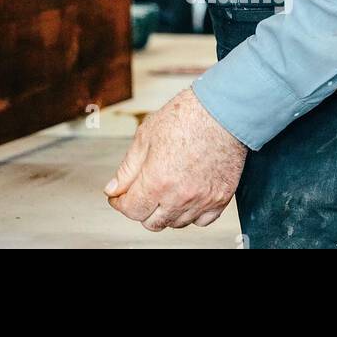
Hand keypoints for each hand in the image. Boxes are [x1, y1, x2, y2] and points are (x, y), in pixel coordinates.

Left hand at [104, 87, 246, 231]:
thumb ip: (127, 169)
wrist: (222, 112)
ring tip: (163, 190)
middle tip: (139, 192)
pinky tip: (185, 197)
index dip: (120, 203)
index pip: (131, 210)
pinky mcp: (220, 200)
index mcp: (157, 181)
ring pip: (175, 223)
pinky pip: (201, 221)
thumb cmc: (186, 117)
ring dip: (165, 212)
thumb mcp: (145, 136)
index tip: (117, 197)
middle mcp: (179, 197)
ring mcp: (202, 201)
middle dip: (140, 209)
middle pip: (152, 223)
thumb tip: (113, 189)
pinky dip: (190, 214)